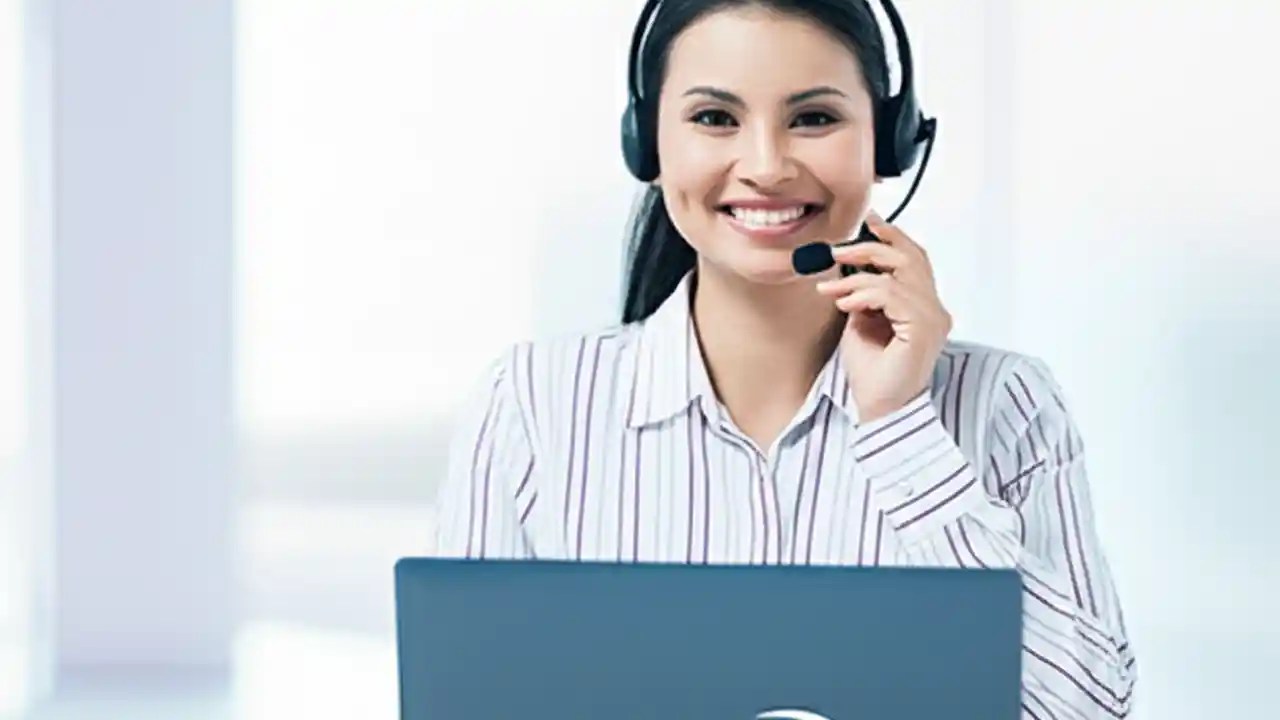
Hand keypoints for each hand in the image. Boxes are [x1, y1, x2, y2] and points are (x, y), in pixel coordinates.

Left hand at [814, 211, 951, 423]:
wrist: (877, 409)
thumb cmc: (871, 372)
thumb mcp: (862, 321)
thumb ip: (864, 293)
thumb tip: (847, 262)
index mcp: (925, 307)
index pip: (915, 260)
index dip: (893, 237)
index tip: (868, 222)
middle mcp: (936, 311)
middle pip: (911, 258)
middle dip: (872, 246)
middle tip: (838, 249)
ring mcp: (933, 320)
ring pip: (899, 273)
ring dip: (858, 272)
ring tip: (832, 284)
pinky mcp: (922, 330)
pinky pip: (891, 294)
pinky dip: (862, 293)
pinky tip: (844, 303)